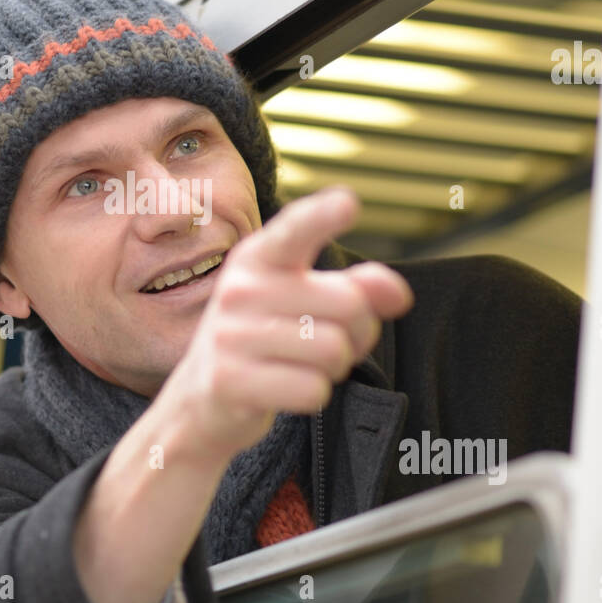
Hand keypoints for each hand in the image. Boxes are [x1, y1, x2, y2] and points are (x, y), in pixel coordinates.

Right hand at [158, 186, 413, 464]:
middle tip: (326, 343)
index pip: (296, 230)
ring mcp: (230, 334)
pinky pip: (312, 389)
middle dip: (357, 333)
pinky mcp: (229, 380)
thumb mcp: (305, 302)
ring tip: (300, 365)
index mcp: (260, 257)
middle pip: (349, 304)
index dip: (323, 216)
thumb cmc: (266, 340)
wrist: (203, 399)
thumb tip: (398, 294)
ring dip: (333, 368)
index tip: (348, 203)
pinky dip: (312, 396)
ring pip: (334, 351)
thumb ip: (356, 288)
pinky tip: (284, 388)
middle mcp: (241, 288)